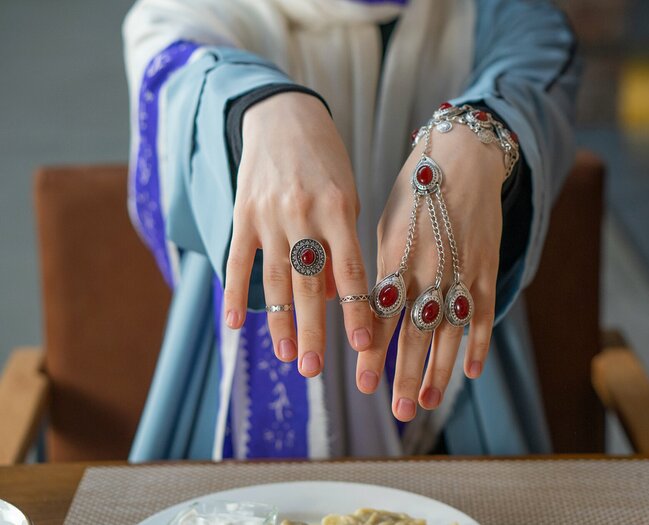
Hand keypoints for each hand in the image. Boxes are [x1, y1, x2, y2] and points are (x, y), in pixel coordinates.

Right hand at [223, 92, 372, 377]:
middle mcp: (304, 213)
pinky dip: (236, 294)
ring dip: (280, 321)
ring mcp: (270, 214)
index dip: (357, 311)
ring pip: (275, 279)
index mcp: (340, 209)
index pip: (352, 271)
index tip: (364, 346)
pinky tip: (236, 325)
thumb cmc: (327, 161)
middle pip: (309, 283)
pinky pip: (238, 261)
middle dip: (313, 329)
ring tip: (287, 356)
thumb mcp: (347, 197)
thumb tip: (335, 296)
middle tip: (314, 369)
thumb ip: (342, 246)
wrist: (284, 116)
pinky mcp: (243, 214)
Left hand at [359, 125, 505, 420]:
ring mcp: (460, 268)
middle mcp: (427, 266)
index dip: (373, 351)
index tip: (362, 384)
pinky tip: (471, 371)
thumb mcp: (388, 225)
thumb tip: (368, 311)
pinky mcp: (485, 266)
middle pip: (415, 330)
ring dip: (437, 369)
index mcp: (396, 255)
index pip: (381, 314)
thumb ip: (381, 268)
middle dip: (404, 373)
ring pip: (448, 329)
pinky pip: (482, 311)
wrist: (463, 158)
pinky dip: (478, 342)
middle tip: (397, 410)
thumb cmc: (414, 191)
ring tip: (426, 401)